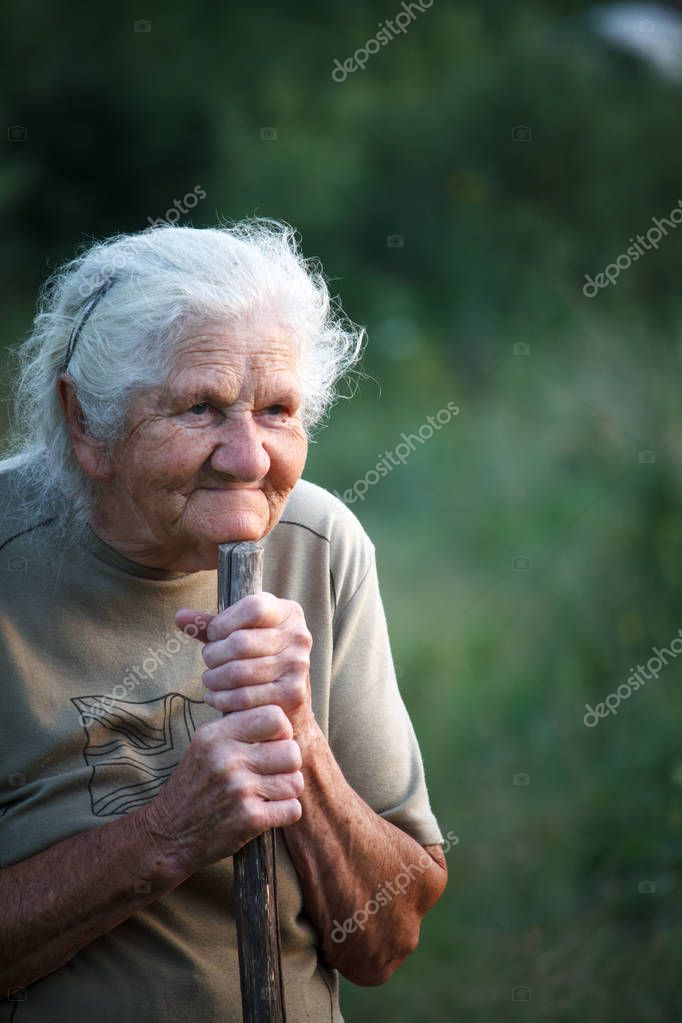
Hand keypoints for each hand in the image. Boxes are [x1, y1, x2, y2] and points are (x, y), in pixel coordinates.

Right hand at [139, 705, 302, 876]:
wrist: (167, 835)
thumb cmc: (194, 786)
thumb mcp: (205, 746)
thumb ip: (238, 728)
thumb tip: (281, 717)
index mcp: (215, 735)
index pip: (274, 716)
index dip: (281, 731)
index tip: (271, 745)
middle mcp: (227, 758)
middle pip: (291, 750)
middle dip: (288, 764)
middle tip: (272, 773)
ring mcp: (239, 789)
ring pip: (295, 781)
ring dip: (286, 791)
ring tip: (267, 793)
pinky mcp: (249, 819)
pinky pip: (293, 809)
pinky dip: (285, 813)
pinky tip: (266, 812)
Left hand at [175, 594, 314, 738]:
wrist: (288, 704)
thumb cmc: (259, 660)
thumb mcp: (239, 635)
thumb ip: (212, 625)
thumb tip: (179, 616)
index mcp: (288, 612)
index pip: (252, 608)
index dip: (224, 623)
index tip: (214, 635)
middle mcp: (299, 636)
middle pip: (240, 642)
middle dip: (213, 654)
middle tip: (208, 661)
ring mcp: (298, 665)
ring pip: (238, 672)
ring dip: (213, 678)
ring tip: (210, 679)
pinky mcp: (292, 693)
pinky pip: (243, 697)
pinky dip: (221, 698)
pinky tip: (216, 696)